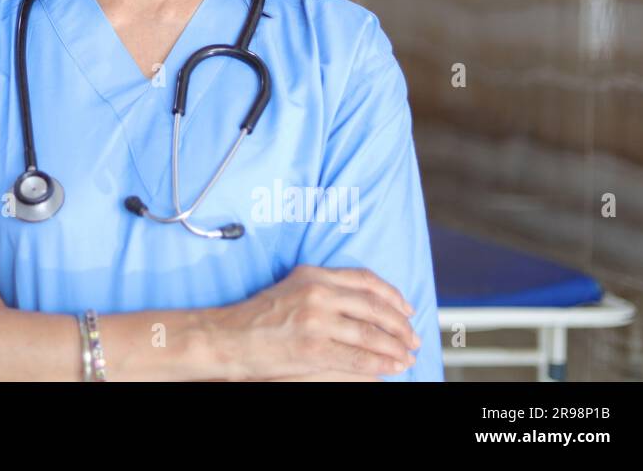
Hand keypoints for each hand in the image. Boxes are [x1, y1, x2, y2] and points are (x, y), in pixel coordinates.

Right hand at [210, 265, 420, 380]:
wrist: (229, 336)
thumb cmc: (256, 316)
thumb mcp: (291, 287)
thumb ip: (322, 287)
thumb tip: (360, 302)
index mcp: (313, 274)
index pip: (365, 280)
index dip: (392, 295)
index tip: (406, 308)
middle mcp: (318, 292)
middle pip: (374, 306)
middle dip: (400, 324)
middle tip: (413, 337)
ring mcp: (317, 320)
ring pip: (370, 333)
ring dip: (395, 347)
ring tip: (408, 355)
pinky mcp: (314, 347)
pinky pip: (357, 357)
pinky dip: (380, 364)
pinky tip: (392, 367)